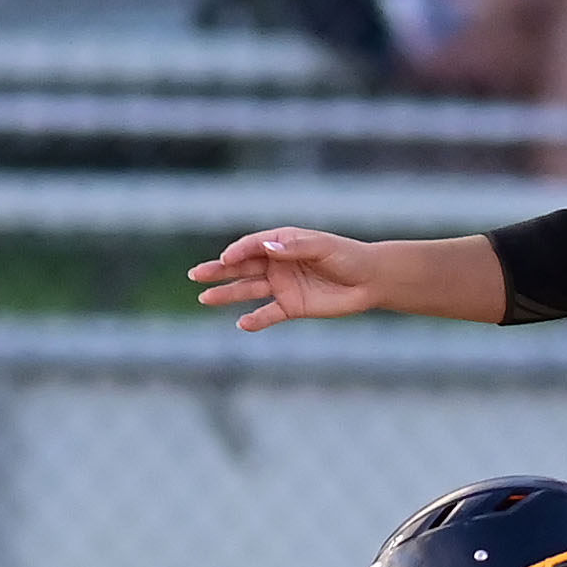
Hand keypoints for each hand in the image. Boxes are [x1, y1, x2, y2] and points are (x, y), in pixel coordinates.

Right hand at [188, 228, 381, 331]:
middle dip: (219, 270)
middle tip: (196, 275)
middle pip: (242, 267)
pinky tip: (241, 324)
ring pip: (248, 290)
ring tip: (205, 298)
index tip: (226, 258)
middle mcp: (277, 263)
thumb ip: (295, 247)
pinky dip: (255, 320)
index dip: (238, 251)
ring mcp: (282, 285)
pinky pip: (268, 314)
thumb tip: (267, 246)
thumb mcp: (322, 247)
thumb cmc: (348, 256)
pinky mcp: (291, 306)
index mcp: (283, 242)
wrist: (370, 280)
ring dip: (227, 293)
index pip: (253, 246)